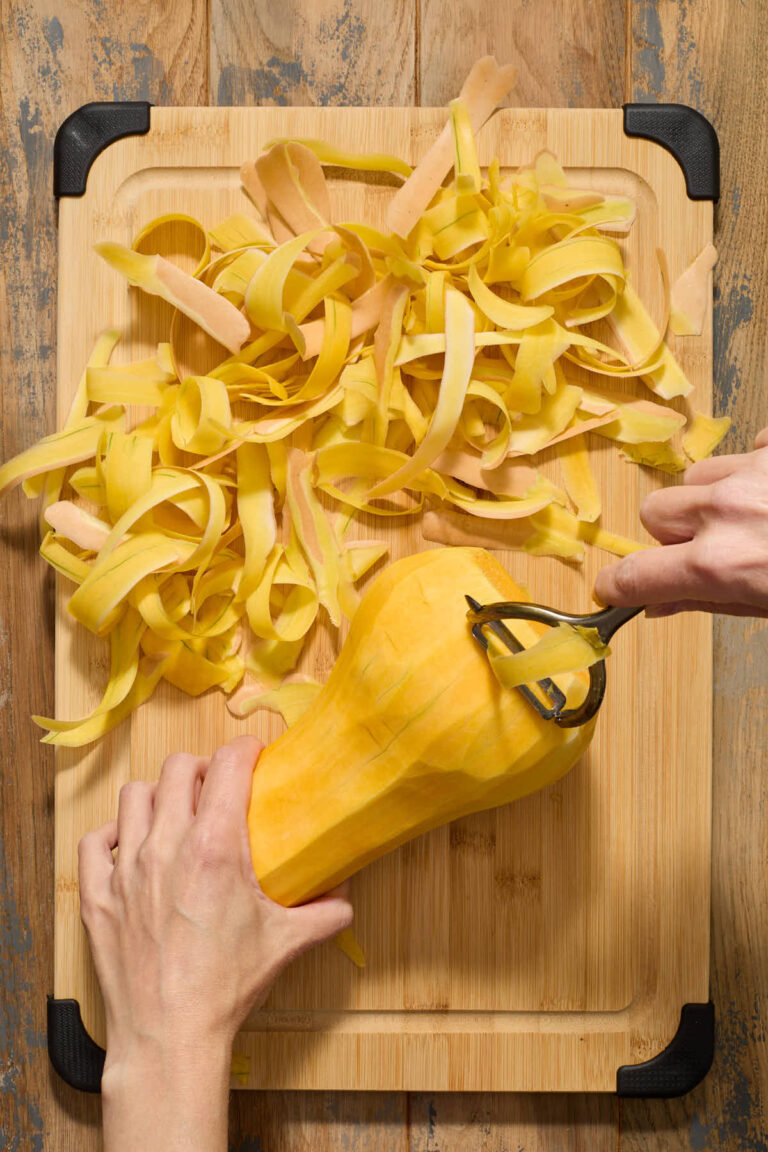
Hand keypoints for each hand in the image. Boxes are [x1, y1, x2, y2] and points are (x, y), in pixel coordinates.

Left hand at [79, 734, 351, 1131]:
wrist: (169, 1036)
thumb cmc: (225, 988)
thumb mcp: (285, 943)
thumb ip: (325, 913)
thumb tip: (345, 896)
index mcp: (214, 847)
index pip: (227, 766)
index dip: (244, 750)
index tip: (252, 755)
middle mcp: (166, 846)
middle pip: (178, 769)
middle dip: (201, 767)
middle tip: (215, 784)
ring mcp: (126, 869)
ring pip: (135, 796)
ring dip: (157, 794)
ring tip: (173, 809)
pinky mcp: (98, 895)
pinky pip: (95, 841)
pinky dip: (112, 834)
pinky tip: (130, 845)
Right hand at [594, 428, 767, 617]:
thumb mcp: (767, 606)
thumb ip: (710, 600)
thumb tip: (661, 602)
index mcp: (721, 562)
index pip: (637, 575)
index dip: (617, 585)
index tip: (613, 588)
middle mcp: (728, 509)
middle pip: (654, 510)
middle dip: (670, 531)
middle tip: (708, 548)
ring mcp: (753, 470)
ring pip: (696, 477)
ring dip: (710, 498)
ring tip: (750, 518)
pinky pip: (745, 449)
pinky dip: (752, 470)